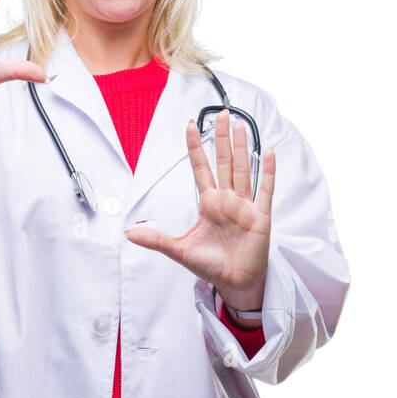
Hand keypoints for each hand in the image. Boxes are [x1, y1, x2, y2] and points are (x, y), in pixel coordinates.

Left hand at [124, 110, 274, 312]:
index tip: (190, 126)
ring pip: (242, 170)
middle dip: (221, 137)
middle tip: (220, 113)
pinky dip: (267, 172)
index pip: (200, 168)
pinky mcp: (261, 217)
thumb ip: (157, 240)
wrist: (235, 283)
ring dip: (241, 147)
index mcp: (209, 204)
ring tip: (239, 124)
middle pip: (224, 162)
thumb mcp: (180, 251)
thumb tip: (129, 233)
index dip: (196, 147)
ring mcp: (245, 206)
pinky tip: (267, 153)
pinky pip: (265, 190)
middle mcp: (228, 200)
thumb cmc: (211, 266)